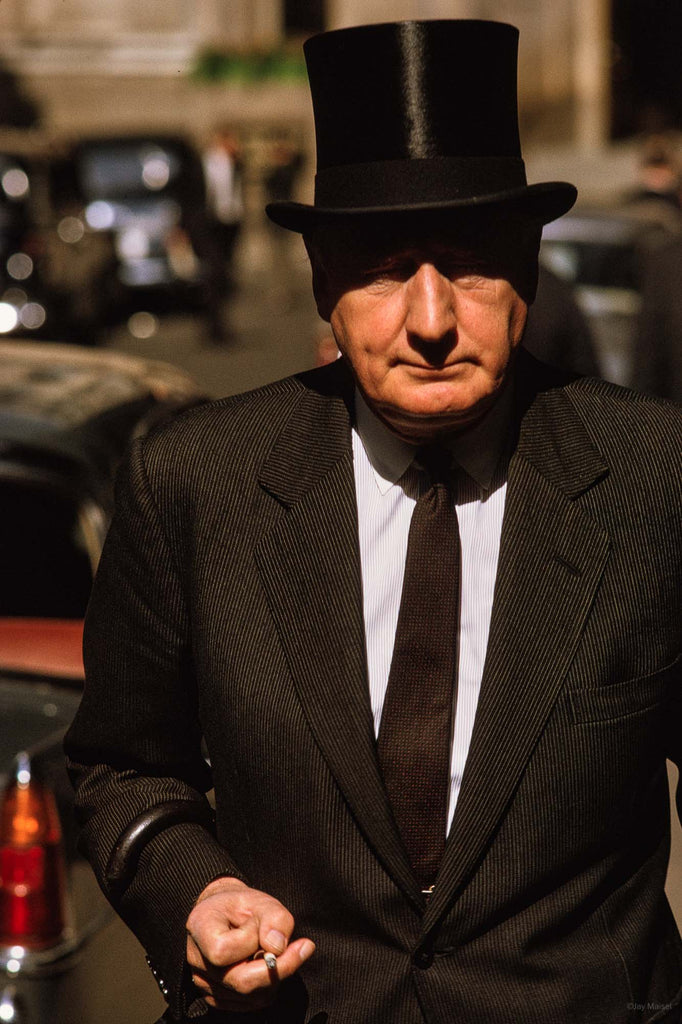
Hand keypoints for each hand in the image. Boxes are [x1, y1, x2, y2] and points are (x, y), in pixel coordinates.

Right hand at [186, 876, 314, 1011]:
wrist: (227, 915)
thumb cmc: (242, 906)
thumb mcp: (261, 900)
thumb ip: (274, 918)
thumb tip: (278, 948)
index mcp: (199, 928)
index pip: (223, 952)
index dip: (252, 940)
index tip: (265, 923)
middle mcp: (198, 961)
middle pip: (240, 982)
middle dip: (278, 967)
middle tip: (301, 947)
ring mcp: (206, 983)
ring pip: (250, 996)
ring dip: (275, 975)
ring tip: (279, 951)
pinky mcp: (218, 998)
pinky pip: (251, 1003)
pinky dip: (269, 986)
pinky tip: (270, 965)